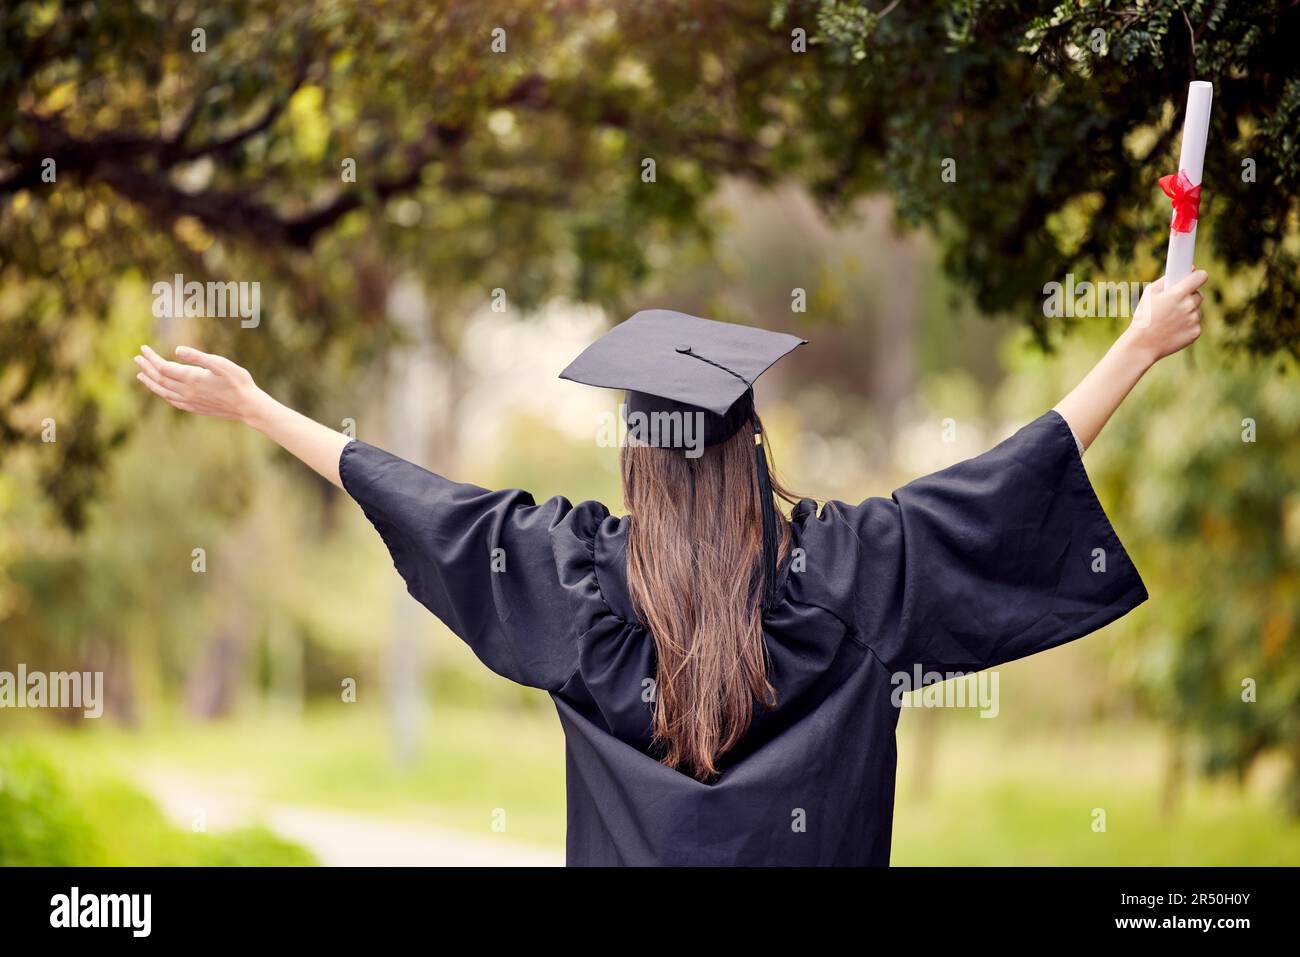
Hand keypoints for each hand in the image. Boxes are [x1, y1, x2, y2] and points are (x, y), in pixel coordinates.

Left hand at [134, 345, 264, 422]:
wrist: (248, 406)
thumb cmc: (238, 382)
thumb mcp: (221, 364)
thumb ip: (198, 357)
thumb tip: (176, 350)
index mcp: (192, 378)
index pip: (163, 367)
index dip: (152, 358)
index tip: (143, 349)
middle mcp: (187, 391)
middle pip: (160, 379)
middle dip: (147, 368)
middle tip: (138, 358)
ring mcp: (190, 401)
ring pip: (163, 392)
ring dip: (150, 382)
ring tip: (140, 375)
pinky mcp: (195, 408)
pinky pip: (173, 401)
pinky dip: (163, 394)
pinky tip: (161, 391)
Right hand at [1123, 270, 1207, 364]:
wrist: (1142, 345)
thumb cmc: (1144, 317)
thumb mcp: (1149, 294)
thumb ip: (1166, 280)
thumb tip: (1187, 270)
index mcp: (1178, 293)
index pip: (1200, 277)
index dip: (1199, 276)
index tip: (1197, 277)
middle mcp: (1188, 306)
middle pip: (1198, 295)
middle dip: (1188, 297)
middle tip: (1174, 303)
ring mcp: (1193, 320)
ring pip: (1196, 310)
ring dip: (1187, 312)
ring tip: (1169, 320)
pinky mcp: (1195, 332)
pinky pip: (1195, 324)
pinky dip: (1186, 326)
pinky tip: (1173, 329)